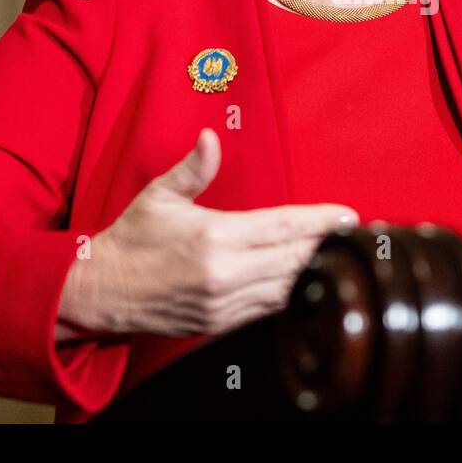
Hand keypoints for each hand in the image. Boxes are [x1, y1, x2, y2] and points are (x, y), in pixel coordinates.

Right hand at [59, 128, 356, 337]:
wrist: (102, 292)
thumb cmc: (132, 240)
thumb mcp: (160, 196)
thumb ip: (193, 168)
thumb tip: (211, 137)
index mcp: (214, 236)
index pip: (282, 225)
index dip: (319, 221)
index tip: (348, 215)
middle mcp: (224, 273)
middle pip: (294, 258)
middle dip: (329, 247)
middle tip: (360, 236)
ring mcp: (224, 304)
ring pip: (287, 288)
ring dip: (317, 274)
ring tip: (344, 260)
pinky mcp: (221, 325)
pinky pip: (269, 310)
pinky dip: (293, 297)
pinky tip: (312, 287)